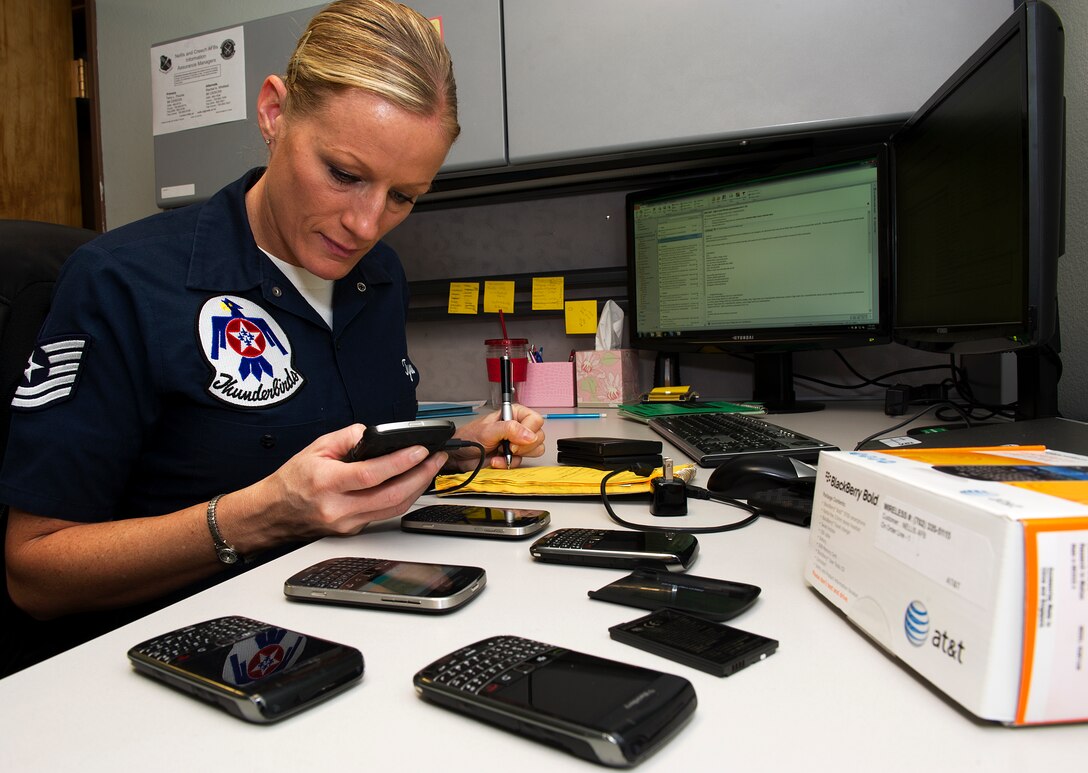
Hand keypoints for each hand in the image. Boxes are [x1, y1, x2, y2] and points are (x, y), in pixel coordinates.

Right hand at [256, 424, 447, 538]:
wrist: (273, 512)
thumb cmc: (292, 481)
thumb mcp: (316, 448)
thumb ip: (348, 438)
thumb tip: (376, 434)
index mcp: (327, 483)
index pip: (371, 475)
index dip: (400, 462)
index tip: (419, 450)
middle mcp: (338, 508)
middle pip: (391, 497)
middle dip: (420, 476)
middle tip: (435, 459)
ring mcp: (347, 523)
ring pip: (393, 509)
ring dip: (417, 488)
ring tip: (430, 469)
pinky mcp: (354, 530)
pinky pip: (385, 515)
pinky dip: (402, 498)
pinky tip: (411, 484)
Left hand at [449, 404, 545, 469]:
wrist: (459, 455)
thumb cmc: (469, 437)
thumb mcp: (488, 430)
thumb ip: (510, 429)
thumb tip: (529, 435)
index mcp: (515, 414)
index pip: (536, 420)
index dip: (529, 432)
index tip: (514, 440)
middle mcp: (519, 427)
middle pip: (538, 436)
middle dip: (524, 446)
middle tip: (509, 447)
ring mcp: (517, 442)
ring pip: (535, 450)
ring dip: (517, 456)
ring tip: (502, 453)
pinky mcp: (513, 456)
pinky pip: (522, 462)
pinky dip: (509, 464)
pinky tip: (497, 460)